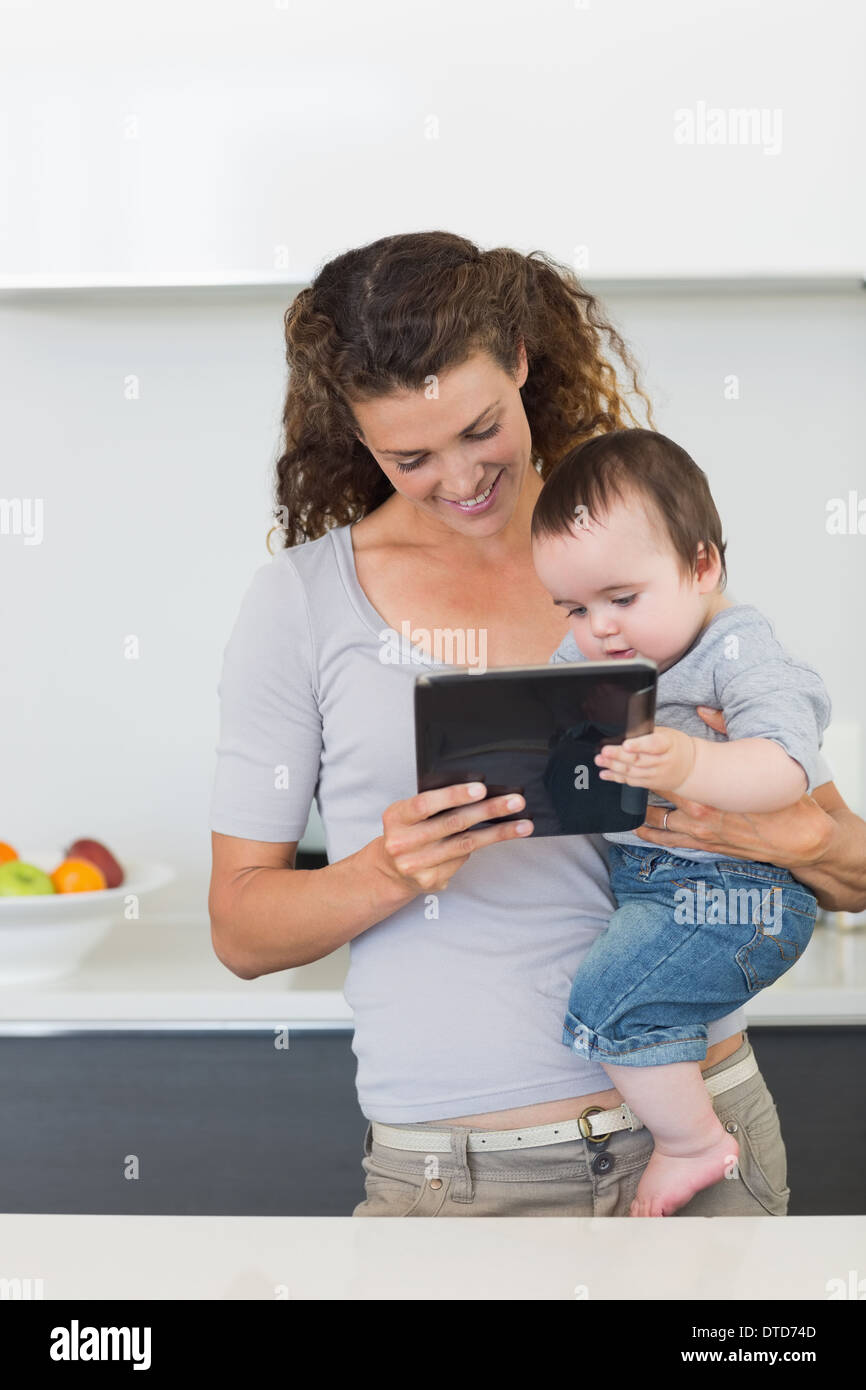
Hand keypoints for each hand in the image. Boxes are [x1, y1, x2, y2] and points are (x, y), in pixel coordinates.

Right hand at [375, 781, 533, 894]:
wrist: (390, 869)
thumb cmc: (407, 832)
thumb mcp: (409, 813)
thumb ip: (433, 804)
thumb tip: (478, 793)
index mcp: (396, 818)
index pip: (425, 804)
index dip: (454, 795)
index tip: (481, 788)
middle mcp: (403, 843)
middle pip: (453, 824)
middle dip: (488, 811)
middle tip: (514, 802)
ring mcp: (417, 865)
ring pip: (466, 844)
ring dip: (498, 833)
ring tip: (523, 824)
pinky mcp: (431, 880)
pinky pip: (463, 859)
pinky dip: (483, 845)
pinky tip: (501, 836)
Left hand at [595, 724, 696, 792]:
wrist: (690, 768)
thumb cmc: (674, 746)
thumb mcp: (666, 734)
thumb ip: (647, 732)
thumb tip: (625, 730)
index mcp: (667, 745)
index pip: (653, 745)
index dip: (639, 745)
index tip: (626, 744)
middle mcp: (661, 761)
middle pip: (638, 760)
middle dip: (618, 756)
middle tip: (604, 751)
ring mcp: (655, 775)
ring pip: (632, 772)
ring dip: (613, 767)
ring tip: (600, 760)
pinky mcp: (649, 783)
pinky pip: (631, 782)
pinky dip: (616, 778)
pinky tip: (605, 773)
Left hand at [633, 706, 833, 869]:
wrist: (798, 839)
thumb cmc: (780, 803)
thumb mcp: (755, 762)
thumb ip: (728, 733)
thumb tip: (706, 710)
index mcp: (710, 791)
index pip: (666, 773)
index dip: (643, 762)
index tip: (627, 751)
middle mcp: (699, 814)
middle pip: (655, 794)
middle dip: (634, 781)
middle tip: (614, 769)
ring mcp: (699, 833)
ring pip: (656, 819)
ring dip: (638, 807)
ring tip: (621, 793)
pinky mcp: (704, 846)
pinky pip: (669, 840)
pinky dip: (651, 833)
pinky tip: (638, 828)